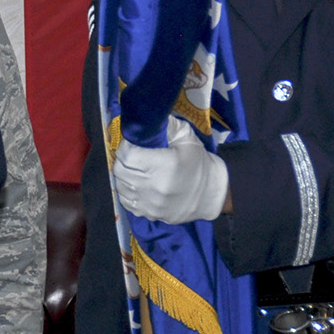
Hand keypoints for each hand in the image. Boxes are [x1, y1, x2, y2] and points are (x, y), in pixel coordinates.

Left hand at [112, 116, 229, 223]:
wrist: (212, 194)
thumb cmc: (199, 163)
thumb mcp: (187, 138)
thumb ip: (168, 125)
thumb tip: (150, 118)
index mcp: (164, 165)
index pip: (128, 155)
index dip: (126, 146)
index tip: (131, 143)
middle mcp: (154, 187)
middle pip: (120, 171)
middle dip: (122, 160)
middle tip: (130, 155)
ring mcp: (151, 203)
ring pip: (120, 187)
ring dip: (123, 176)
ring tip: (132, 169)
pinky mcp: (151, 215)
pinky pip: (127, 202)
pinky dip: (127, 192)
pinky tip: (135, 185)